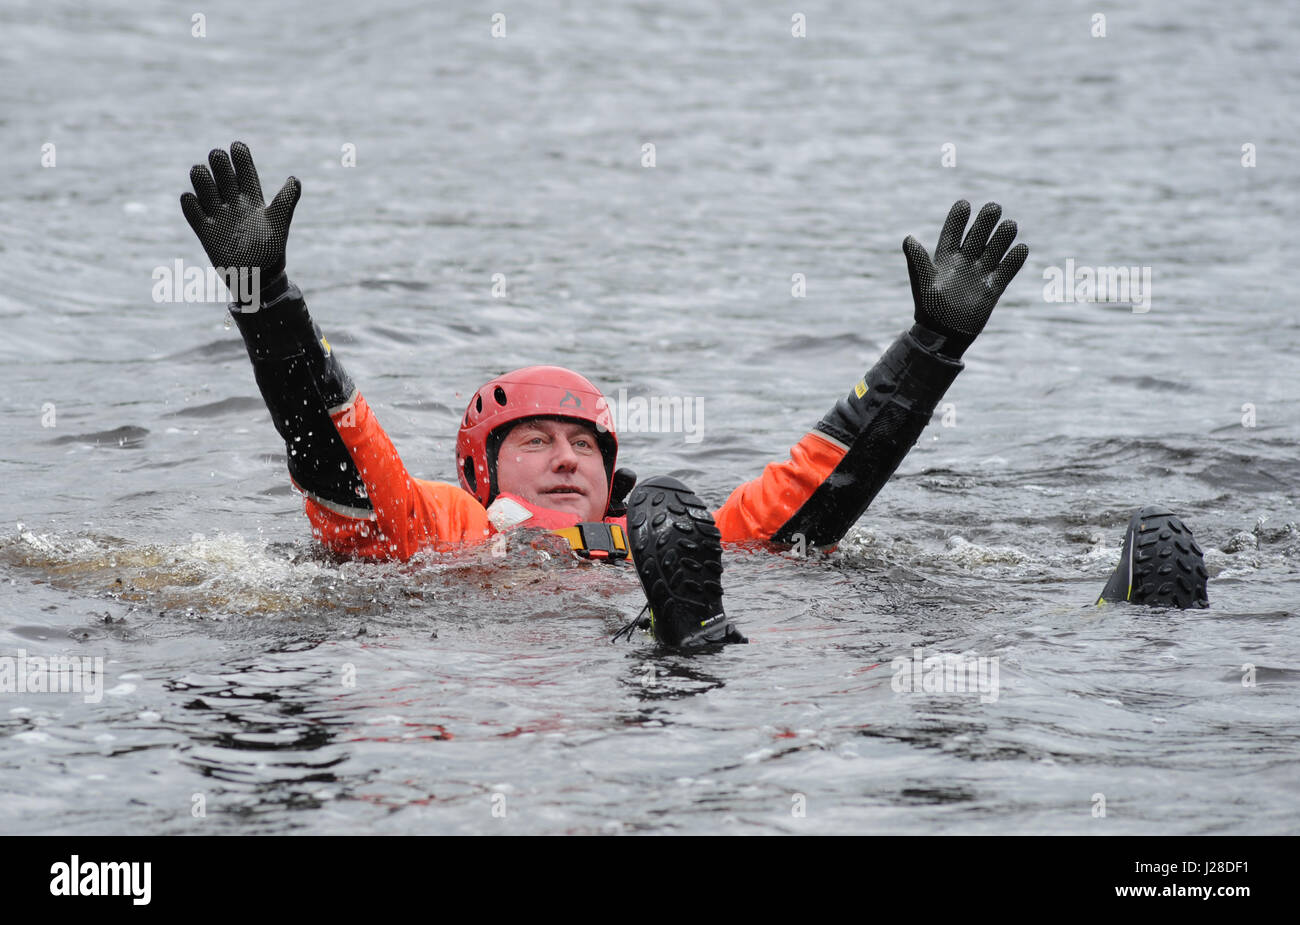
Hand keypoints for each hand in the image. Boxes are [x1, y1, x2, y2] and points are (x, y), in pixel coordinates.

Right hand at [180, 142, 299, 303]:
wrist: (257, 278)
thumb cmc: (271, 250)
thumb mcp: (279, 223)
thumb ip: (285, 201)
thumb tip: (295, 179)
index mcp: (252, 198)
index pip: (245, 171)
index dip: (240, 157)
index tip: (237, 146)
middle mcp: (233, 203)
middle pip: (221, 172)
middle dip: (218, 162)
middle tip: (218, 159)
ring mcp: (218, 214)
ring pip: (203, 185)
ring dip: (201, 177)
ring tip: (203, 176)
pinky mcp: (205, 229)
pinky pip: (190, 209)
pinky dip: (189, 202)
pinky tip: (193, 200)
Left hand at [902, 200, 1027, 356]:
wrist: (944, 334)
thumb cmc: (929, 308)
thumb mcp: (922, 283)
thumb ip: (917, 261)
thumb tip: (908, 238)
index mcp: (944, 259)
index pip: (952, 233)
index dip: (958, 219)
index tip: (964, 204)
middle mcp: (964, 262)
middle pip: (977, 237)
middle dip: (985, 222)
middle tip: (994, 208)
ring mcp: (980, 273)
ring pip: (994, 250)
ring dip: (1002, 238)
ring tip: (1010, 225)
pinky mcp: (993, 287)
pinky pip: (1006, 270)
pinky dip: (1014, 261)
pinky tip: (1022, 248)